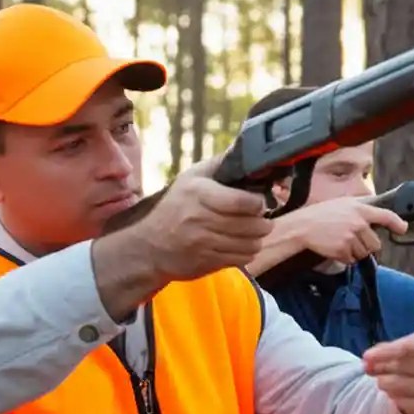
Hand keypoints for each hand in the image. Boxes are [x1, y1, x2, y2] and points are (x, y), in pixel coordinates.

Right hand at [132, 153, 274, 281]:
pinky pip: (242, 258)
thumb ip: (218, 164)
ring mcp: (205, 243)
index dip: (259, 202)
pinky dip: (248, 252)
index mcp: (199, 194)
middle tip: (264, 219)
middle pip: (250, 225)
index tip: (261, 202)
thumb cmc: (174, 207)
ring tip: (255, 232)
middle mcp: (201, 219)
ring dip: (258, 238)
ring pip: (250, 244)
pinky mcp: (208, 262)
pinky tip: (243, 244)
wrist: (149, 247)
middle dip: (264, 222)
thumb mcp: (189, 179)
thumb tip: (246, 152)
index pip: (240, 201)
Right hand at [286, 197, 409, 264]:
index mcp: (360, 209)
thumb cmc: (322, 214)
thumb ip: (362, 207)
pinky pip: (352, 260)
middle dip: (367, 244)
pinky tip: (336, 247)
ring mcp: (351, 237)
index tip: (403, 228)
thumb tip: (378, 214)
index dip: (397, 223)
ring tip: (341, 241)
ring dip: (355, 252)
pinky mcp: (343, 250)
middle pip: (375, 244)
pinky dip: (345, 257)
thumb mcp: (343, 203)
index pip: (385, 215)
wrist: (303, 226)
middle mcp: (358, 223)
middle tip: (352, 238)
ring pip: (364, 253)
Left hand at [361, 275, 413, 413]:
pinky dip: (396, 398)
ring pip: (406, 387)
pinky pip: (409, 405)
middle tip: (367, 366)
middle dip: (382, 366)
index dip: (389, 350)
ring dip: (386, 382)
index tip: (367, 354)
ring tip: (380, 378)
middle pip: (407, 367)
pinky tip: (393, 391)